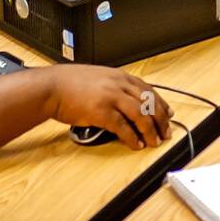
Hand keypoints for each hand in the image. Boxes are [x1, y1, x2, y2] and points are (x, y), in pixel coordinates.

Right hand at [46, 65, 172, 149]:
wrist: (51, 87)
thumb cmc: (69, 83)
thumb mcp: (98, 77)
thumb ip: (114, 86)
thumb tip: (127, 100)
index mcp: (119, 76)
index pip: (148, 89)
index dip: (161, 103)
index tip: (168, 114)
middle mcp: (118, 84)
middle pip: (149, 102)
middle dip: (160, 119)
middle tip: (165, 132)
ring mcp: (110, 97)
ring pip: (140, 114)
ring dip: (150, 130)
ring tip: (154, 141)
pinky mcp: (101, 112)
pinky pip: (123, 127)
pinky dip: (132, 137)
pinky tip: (135, 144)